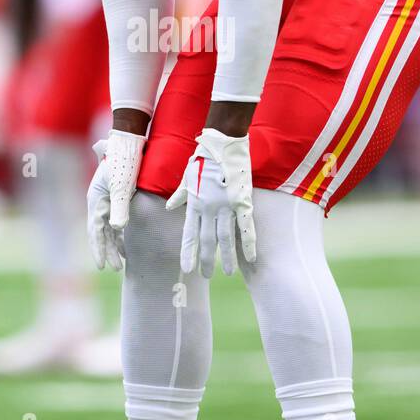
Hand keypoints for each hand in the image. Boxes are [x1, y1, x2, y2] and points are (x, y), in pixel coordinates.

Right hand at [87, 129, 145, 270]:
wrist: (130, 141)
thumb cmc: (125, 162)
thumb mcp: (122, 186)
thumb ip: (120, 207)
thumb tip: (117, 228)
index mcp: (96, 199)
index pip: (95, 230)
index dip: (99, 248)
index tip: (102, 265)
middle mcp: (98, 201)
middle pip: (100, 231)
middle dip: (106, 250)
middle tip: (114, 269)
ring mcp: (107, 199)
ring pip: (108, 228)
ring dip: (114, 245)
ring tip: (120, 263)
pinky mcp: (117, 197)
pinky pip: (116, 221)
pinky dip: (120, 234)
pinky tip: (126, 245)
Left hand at [166, 128, 255, 276]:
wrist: (221, 143)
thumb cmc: (203, 157)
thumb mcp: (187, 177)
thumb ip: (180, 195)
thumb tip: (169, 207)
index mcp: (195, 203)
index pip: (190, 233)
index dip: (189, 252)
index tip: (187, 268)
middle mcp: (209, 208)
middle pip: (207, 240)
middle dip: (206, 259)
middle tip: (205, 275)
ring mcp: (226, 206)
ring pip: (226, 237)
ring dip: (226, 257)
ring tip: (226, 273)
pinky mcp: (242, 200)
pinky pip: (246, 226)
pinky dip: (249, 243)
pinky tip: (251, 257)